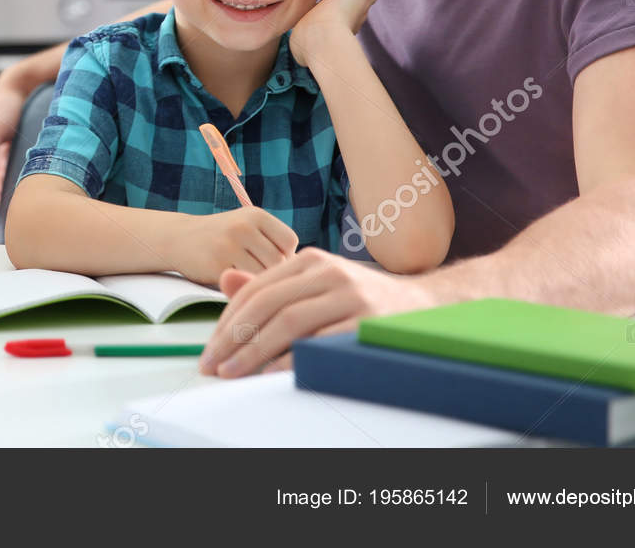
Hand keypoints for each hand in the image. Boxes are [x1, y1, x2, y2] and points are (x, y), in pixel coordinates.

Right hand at [170, 206, 298, 285]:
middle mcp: (243, 226)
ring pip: (263, 276)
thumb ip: (272, 242)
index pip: (290, 241)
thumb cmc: (222, 237)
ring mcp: (229, 246)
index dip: (284, 255)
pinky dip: (241, 286)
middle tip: (254, 272)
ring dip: (257, 282)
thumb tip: (300, 272)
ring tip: (244, 277)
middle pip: (279, 261)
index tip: (268, 259)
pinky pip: (243, 284)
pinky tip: (231, 279)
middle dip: (271, 272)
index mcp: (255, 214)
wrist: (178, 238)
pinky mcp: (216, 266)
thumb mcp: (247, 226)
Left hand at [198, 248, 436, 376]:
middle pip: (267, 305)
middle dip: (234, 338)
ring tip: (233, 373)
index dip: (228, 321)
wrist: (424, 307)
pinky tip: (272, 373)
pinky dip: (294, 358)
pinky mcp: (367, 321)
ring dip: (255, 351)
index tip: (210, 350)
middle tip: (213, 366)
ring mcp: (350, 295)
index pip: (256, 290)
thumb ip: (271, 285)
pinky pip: (322, 341)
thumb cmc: (361, 301)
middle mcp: (328, 271)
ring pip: (289, 321)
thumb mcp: (315, 284)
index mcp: (309, 261)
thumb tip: (225, 280)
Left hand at [289, 0, 379, 66]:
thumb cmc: (307, 42)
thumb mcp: (300, 38)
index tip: (317, 1)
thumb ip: (300, 35)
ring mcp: (362, 4)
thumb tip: (298, 39)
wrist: (322, 39)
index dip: (331, 0)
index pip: (343, 11)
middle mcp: (355, 16)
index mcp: (340, 27)